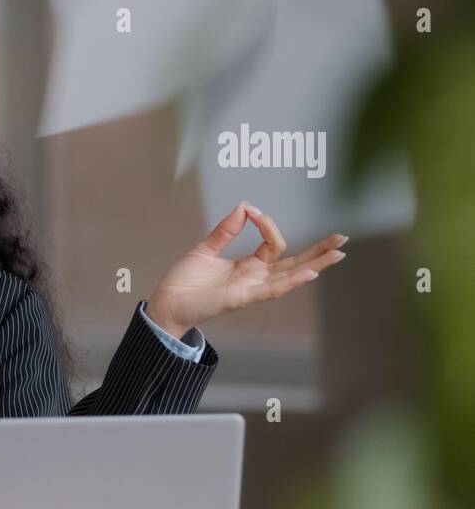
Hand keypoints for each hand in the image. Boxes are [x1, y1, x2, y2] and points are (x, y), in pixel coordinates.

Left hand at [144, 201, 347, 337]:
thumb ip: (226, 230)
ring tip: (337, 254)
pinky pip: (272, 289)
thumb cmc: (185, 281)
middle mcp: (255, 277)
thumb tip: (243, 207)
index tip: (252, 211)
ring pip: (290, 275)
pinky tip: (309, 273)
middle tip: (342, 239)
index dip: (268, 225)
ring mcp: (252, 288)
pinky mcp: (243, 298)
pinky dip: (291, 281)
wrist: (167, 302)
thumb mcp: (206, 249)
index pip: (272, 243)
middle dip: (318, 251)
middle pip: (294, 262)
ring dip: (315, 264)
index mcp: (248, 265)